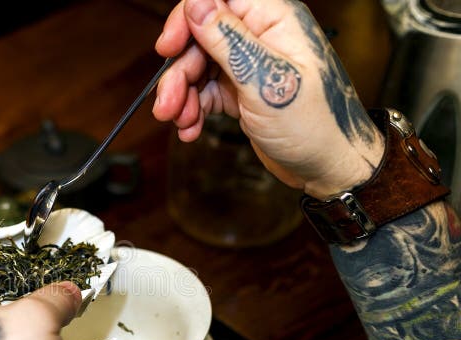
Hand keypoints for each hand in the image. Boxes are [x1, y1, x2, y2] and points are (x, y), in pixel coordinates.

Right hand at [153, 0, 384, 198]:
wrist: (329, 168)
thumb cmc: (315, 125)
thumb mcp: (265, 80)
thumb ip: (228, 40)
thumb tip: (197, 3)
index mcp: (273, 20)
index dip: (187, 19)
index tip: (168, 48)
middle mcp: (260, 37)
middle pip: (200, 38)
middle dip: (179, 71)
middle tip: (166, 104)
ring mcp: (250, 65)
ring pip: (198, 67)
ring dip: (182, 95)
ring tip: (180, 121)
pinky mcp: (243, 92)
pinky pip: (207, 92)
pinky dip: (194, 110)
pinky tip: (190, 128)